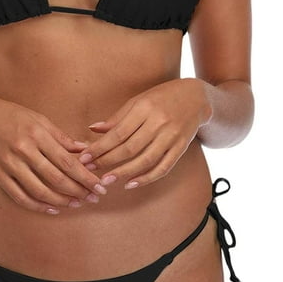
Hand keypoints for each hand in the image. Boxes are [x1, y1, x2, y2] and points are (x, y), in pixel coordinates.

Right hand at [0, 94, 107, 214]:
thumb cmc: (12, 116)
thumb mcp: (39, 119)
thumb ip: (62, 137)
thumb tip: (86, 150)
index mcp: (37, 134)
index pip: (67, 161)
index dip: (86, 177)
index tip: (100, 186)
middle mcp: (24, 150)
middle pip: (56, 178)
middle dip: (79, 191)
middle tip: (94, 198)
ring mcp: (9, 164)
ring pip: (40, 190)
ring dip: (61, 201)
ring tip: (76, 204)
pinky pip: (20, 196)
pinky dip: (38, 205)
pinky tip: (52, 208)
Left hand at [79, 79, 210, 189]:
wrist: (197, 98)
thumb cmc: (161, 98)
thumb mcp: (138, 101)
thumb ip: (117, 118)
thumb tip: (93, 129)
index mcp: (145, 108)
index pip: (118, 132)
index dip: (100, 147)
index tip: (85, 157)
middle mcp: (159, 122)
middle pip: (130, 147)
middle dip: (107, 161)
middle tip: (90, 171)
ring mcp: (172, 136)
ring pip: (145, 160)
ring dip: (124, 172)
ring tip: (107, 180)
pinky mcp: (181, 147)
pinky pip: (163, 167)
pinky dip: (147, 177)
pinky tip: (131, 183)